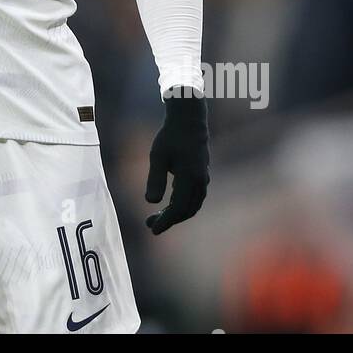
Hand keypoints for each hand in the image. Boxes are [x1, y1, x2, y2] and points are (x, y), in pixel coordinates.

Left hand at [144, 93, 208, 233]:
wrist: (189, 121)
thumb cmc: (171, 136)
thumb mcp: (158, 156)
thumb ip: (155, 178)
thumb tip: (150, 202)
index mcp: (190, 178)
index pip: (179, 208)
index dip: (167, 221)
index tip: (153, 230)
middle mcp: (200, 182)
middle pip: (186, 210)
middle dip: (169, 220)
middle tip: (150, 225)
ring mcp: (203, 180)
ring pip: (191, 206)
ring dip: (175, 215)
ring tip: (155, 218)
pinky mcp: (201, 177)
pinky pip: (193, 199)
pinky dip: (181, 207)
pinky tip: (167, 206)